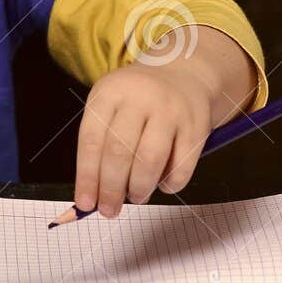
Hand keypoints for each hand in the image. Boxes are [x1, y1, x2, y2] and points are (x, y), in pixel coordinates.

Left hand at [71, 25, 255, 216]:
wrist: (182, 72)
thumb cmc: (136, 99)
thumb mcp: (111, 105)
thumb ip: (100, 143)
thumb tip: (92, 194)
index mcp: (109, 93)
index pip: (92, 140)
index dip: (87, 176)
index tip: (84, 203)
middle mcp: (139, 99)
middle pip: (120, 152)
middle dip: (112, 188)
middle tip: (109, 210)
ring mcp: (170, 110)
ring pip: (150, 159)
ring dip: (139, 187)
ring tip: (135, 197)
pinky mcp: (196, 125)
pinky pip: (182, 165)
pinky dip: (169, 184)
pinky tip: (161, 186)